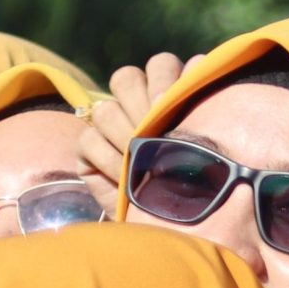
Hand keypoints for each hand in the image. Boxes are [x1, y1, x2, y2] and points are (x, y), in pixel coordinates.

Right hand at [78, 52, 200, 207]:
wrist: (169, 225)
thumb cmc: (194, 184)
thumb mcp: (201, 137)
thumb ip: (197, 98)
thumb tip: (199, 62)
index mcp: (167, 97)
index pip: (160, 64)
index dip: (164, 77)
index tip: (169, 102)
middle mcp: (136, 107)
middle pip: (126, 78)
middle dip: (140, 101)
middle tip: (153, 127)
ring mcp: (108, 128)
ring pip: (106, 109)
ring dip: (125, 134)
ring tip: (140, 157)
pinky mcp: (86, 150)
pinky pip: (89, 140)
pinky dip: (108, 158)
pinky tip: (124, 175)